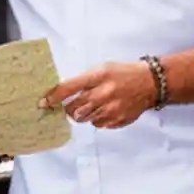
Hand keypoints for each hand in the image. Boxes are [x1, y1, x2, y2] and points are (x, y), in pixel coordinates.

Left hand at [41, 60, 158, 128]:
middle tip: (70, 105)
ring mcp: (111, 109)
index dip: (52, 97)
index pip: (68, 88)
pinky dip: (96, 119)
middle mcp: (103, 94)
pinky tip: (104, 110)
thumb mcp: (101, 69)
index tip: (43, 103)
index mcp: (97, 77)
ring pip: (84, 119)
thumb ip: (83, 81)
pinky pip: (98, 124)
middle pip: (73, 109)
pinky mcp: (118, 120)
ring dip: (83, 114)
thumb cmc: (123, 73)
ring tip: (92, 105)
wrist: (150, 83)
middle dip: (68, 109)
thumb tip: (62, 93)